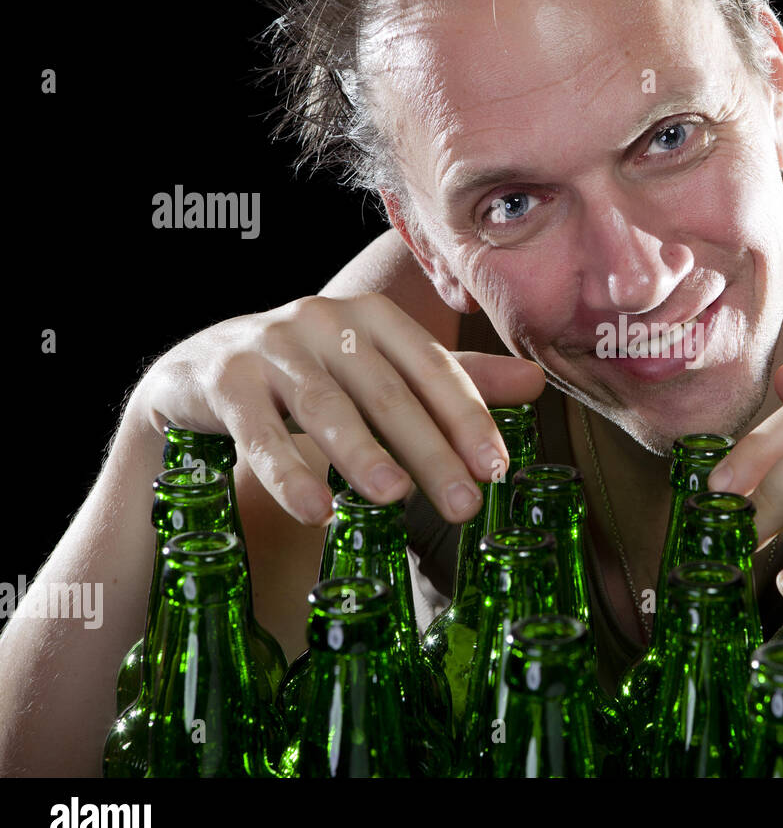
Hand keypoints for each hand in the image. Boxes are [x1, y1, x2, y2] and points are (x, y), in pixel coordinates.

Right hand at [134, 293, 544, 525]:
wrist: (201, 372)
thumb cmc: (311, 376)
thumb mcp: (381, 374)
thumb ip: (452, 382)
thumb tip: (537, 382)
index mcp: (372, 317)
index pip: (433, 369)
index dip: (469, 418)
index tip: (498, 469)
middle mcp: (324, 321)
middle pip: (387, 393)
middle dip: (429, 451)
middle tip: (464, 504)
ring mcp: (269, 347)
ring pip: (325, 408)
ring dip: (362, 455)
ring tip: (395, 498)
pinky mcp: (222, 380)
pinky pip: (259, 433)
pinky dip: (287, 473)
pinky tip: (316, 510)